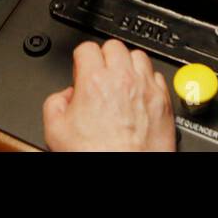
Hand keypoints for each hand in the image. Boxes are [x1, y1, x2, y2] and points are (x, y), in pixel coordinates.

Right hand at [42, 40, 175, 151]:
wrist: (125, 171)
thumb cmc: (97, 155)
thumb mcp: (56, 131)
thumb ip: (54, 103)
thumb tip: (64, 96)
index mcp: (94, 81)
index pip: (87, 48)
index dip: (82, 58)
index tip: (82, 68)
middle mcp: (123, 79)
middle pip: (114, 46)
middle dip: (105, 57)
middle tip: (100, 74)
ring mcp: (146, 88)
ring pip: (138, 56)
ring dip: (128, 64)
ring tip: (121, 81)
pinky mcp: (163, 101)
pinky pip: (157, 76)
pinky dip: (148, 80)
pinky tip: (139, 94)